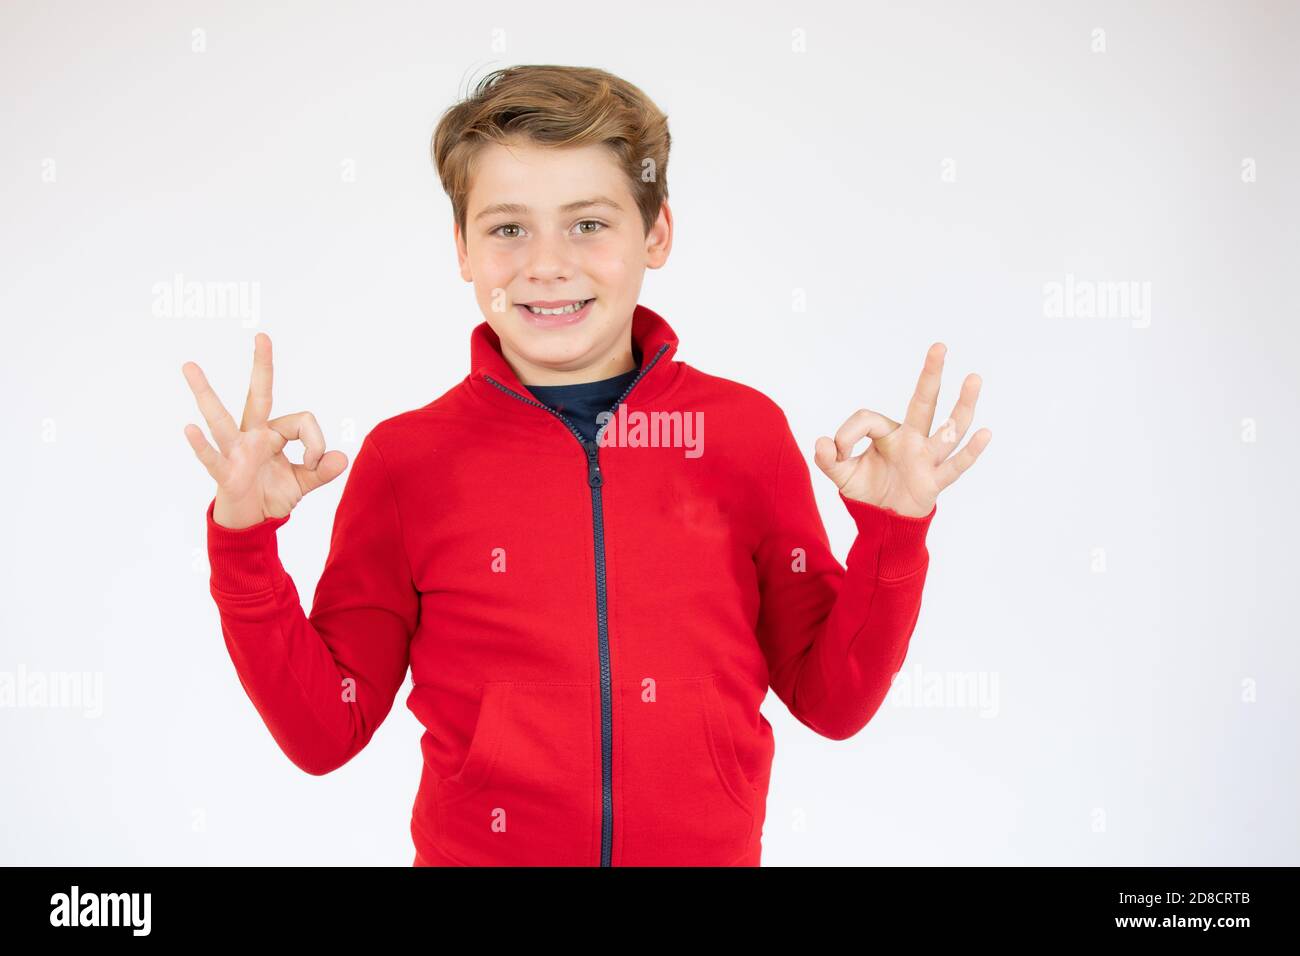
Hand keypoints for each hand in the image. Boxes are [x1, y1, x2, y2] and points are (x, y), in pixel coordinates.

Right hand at [182, 332, 347, 529]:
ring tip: (189, 366)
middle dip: (262, 367)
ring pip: (221, 420)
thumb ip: (322, 470)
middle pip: (258, 396)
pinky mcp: (225, 474)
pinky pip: (212, 457)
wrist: (251, 524)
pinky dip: (202, 446)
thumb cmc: (271, 495)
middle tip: (263, 337)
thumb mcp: (302, 482)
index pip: (303, 422)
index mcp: (272, 434)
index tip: (315, 463)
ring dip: (205, 394)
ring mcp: (235, 452)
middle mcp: (252, 435)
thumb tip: (342, 458)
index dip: (316, 443)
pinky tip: (189, 428)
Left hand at [814, 343, 990, 517]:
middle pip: (923, 403)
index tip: (837, 452)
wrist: (884, 523)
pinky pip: (955, 466)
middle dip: (930, 375)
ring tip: (974, 378)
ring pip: (947, 429)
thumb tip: (821, 442)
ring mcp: (926, 459)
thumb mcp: (842, 475)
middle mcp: (911, 439)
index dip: (847, 434)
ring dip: (961, 406)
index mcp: (888, 434)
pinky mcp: (934, 482)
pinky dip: (970, 452)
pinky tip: (985, 433)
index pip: (868, 418)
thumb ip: (828, 459)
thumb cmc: (868, 492)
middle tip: (939, 347)